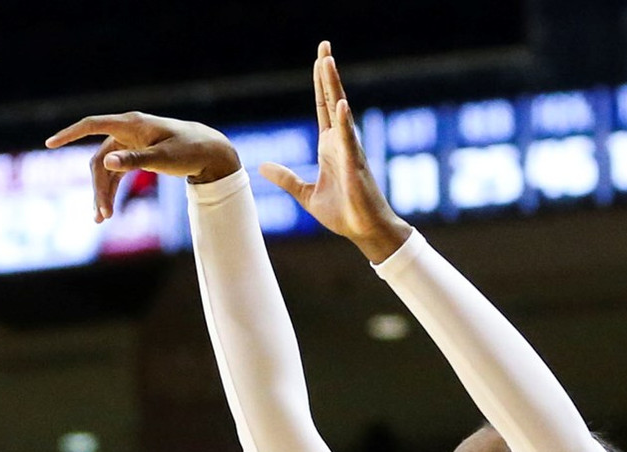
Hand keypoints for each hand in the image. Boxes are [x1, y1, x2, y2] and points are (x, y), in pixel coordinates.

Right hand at [45, 112, 240, 222]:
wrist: (209, 152)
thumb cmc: (188, 150)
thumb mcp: (162, 158)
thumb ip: (134, 161)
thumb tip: (106, 163)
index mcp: (130, 125)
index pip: (91, 125)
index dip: (69, 134)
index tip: (50, 144)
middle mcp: (126, 132)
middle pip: (98, 160)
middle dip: (98, 188)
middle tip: (102, 216)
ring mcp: (129, 144)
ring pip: (106, 170)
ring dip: (103, 193)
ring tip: (102, 219)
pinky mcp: (135, 156)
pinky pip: (116, 174)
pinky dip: (111, 191)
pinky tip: (107, 212)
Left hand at [261, 42, 411, 262]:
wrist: (363, 230)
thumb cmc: (342, 213)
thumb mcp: (305, 195)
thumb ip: (286, 178)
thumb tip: (263, 166)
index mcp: (329, 146)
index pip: (322, 107)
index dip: (319, 84)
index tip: (318, 60)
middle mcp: (340, 141)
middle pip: (331, 100)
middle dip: (326, 73)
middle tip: (324, 46)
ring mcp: (349, 150)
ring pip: (340, 111)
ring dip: (333, 87)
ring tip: (328, 61)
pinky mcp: (355, 165)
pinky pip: (349, 139)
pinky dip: (345, 122)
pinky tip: (341, 104)